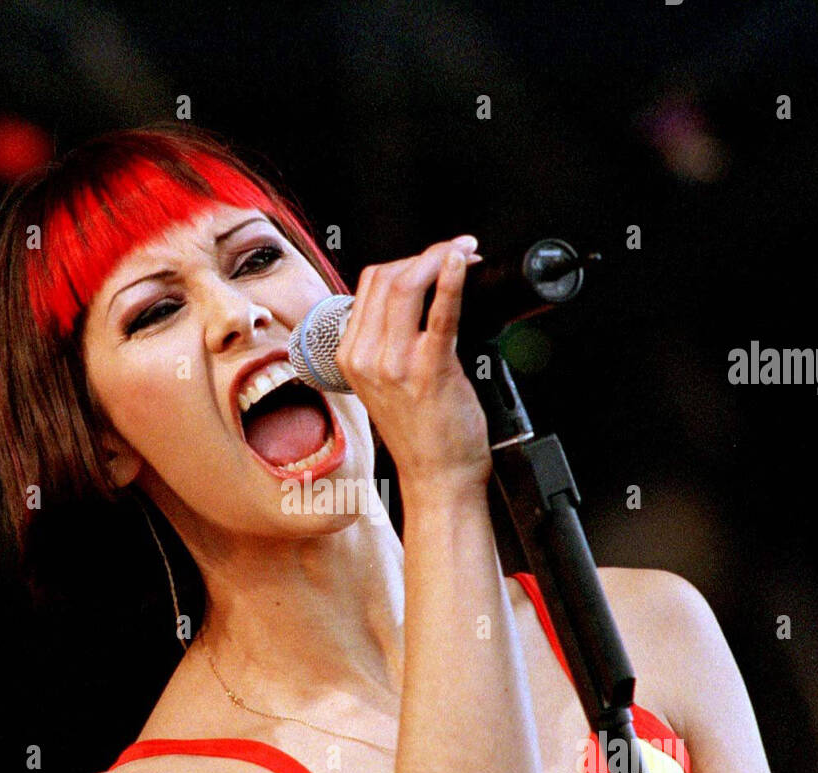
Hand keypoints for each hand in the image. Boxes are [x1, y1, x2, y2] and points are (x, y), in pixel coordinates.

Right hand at [335, 235, 490, 497]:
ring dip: (441, 258)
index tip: (437, 257)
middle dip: (427, 253)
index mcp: (351, 355)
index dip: (408, 260)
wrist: (437, 477)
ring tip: (465, 253)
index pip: (370, 283)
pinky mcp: (429, 370)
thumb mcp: (387, 382)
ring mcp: (395, 364)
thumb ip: (390, 341)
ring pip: (408, 285)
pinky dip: (451, 281)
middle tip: (458, 249)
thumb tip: (418, 297)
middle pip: (387, 277)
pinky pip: (439, 314)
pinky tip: (462, 263)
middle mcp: (367, 357)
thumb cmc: (422, 434)